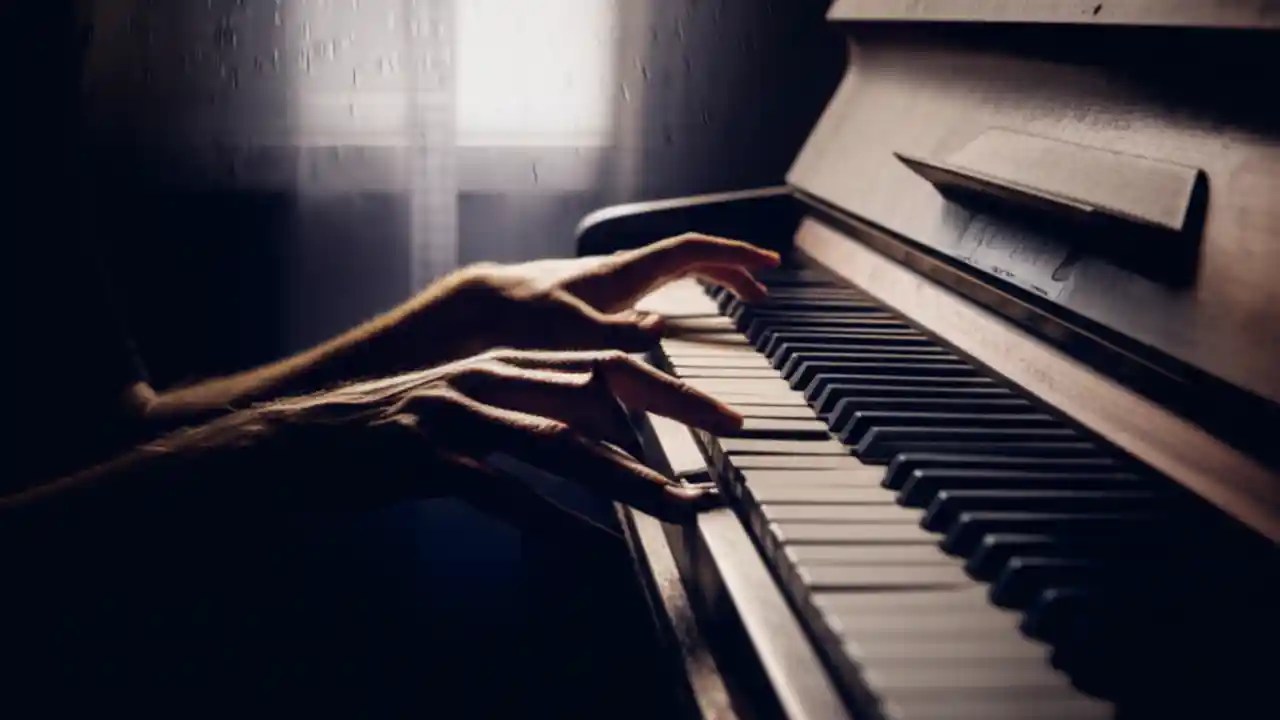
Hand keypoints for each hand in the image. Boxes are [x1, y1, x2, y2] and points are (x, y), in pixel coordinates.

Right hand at [266, 348, 739, 522]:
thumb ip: (524, 409)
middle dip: (669, 417)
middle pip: (598, 391)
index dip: (667, 386)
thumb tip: (590, 427)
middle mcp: (486, 377)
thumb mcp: (463, 407)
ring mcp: (454, 415)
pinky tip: (589, 546)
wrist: (290, 439)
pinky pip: (498, 491)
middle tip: (724, 448)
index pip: (602, 364)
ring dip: (627, 478)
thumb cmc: (386, 432)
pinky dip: (550, 522)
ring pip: (558, 441)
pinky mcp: (423, 459)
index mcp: (502, 362)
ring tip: (677, 506)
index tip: (720, 415)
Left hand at [396, 233, 778, 361]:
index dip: (734, 255)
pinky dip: (683, 295)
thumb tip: (659, 329)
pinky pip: (657, 286)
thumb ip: (614, 332)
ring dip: (712, 281)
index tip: (768, 264)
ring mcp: (614, 282)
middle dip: (733, 267)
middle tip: (765, 286)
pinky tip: (679, 321)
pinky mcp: (601, 298)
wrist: (484, 308)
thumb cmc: (521, 319)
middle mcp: (625, 270)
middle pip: (692, 257)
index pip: (693, 250)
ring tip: (740, 302)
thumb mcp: (569, 331)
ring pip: (676, 271)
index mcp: (626, 272)